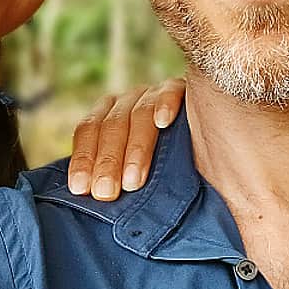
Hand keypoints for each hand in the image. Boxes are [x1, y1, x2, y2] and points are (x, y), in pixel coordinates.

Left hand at [67, 78, 186, 200]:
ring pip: (139, 114)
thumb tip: (81, 198)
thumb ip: (110, 179)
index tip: (81, 189)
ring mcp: (153, 93)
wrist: (207, 142)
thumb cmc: (159, 170)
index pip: (88, 130)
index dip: (84, 159)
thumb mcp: (129, 173)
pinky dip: (165, 105)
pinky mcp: (181, 89)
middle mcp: (127, 101)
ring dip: (136, 148)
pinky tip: (163, 122)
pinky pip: (171, 92)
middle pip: (112, 125)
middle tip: (106, 192)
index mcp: (106, 114)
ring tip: (134, 181)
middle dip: (108, 161)